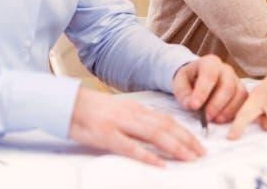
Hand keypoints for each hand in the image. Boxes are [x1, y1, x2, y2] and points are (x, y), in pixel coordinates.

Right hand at [68, 87, 204, 166]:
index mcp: (136, 108)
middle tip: (201, 153)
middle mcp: (131, 113)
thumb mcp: (118, 111)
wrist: (65, 103)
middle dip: (186, 140)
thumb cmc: (91, 110)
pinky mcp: (106, 135)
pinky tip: (160, 163)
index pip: (167, 119)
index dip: (185, 132)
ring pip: (154, 134)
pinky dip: (148, 156)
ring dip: (175, 147)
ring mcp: (119, 124)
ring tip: (189, 158)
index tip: (198, 144)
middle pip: (166, 126)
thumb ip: (137, 120)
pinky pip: (131, 147)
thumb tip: (157, 132)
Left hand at [172, 54, 246, 123]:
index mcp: (209, 63)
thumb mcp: (180, 83)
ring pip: (238, 94)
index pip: (209, 74)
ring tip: (214, 120)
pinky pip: (244, 102)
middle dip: (216, 104)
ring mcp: (236, 80)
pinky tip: (222, 119)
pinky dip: (234, 113)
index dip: (203, 91)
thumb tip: (191, 104)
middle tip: (206, 118)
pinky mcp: (241, 92)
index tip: (194, 106)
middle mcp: (226, 69)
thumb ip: (183, 92)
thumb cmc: (190, 80)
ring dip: (227, 111)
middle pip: (228, 86)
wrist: (198, 79)